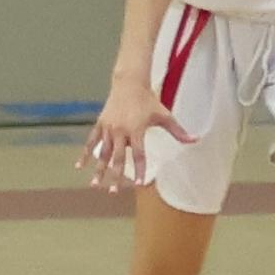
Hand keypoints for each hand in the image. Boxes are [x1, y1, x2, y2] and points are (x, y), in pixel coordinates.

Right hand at [82, 72, 185, 194]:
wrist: (129, 83)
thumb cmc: (148, 100)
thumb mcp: (164, 115)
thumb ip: (178, 131)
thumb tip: (195, 140)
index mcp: (136, 129)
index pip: (139, 154)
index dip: (140, 169)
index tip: (140, 183)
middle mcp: (121, 130)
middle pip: (118, 157)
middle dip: (116, 175)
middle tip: (113, 191)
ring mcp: (108, 127)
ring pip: (103, 152)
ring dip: (99, 169)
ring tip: (94, 184)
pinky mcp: (100, 124)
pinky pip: (91, 141)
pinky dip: (85, 154)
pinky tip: (79, 166)